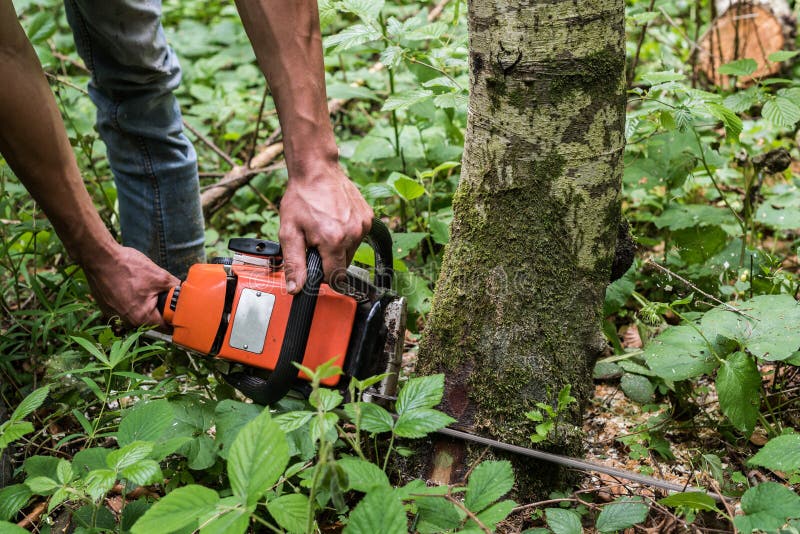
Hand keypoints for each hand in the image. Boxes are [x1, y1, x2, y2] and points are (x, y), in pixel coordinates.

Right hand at [82, 244, 179, 326]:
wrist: (99, 257)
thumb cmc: (128, 267)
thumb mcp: (160, 276)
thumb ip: (175, 287)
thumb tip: (185, 292)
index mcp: (141, 317)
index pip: (164, 327)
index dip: (174, 320)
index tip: (179, 313)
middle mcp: (126, 321)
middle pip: (151, 321)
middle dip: (159, 309)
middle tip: (162, 295)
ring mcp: (114, 315)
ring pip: (137, 313)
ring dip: (144, 304)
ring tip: (144, 287)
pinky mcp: (107, 307)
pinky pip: (124, 307)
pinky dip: (130, 300)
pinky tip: (131, 286)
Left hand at [278, 164, 372, 292]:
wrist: (316, 170)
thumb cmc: (301, 197)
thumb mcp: (289, 232)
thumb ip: (294, 264)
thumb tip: (296, 289)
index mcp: (334, 241)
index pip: (335, 277)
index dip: (323, 277)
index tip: (315, 268)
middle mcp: (353, 234)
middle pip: (343, 265)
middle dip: (329, 259)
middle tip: (315, 241)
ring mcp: (363, 225)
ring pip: (351, 251)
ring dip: (338, 247)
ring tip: (324, 229)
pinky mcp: (368, 217)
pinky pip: (358, 237)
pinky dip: (347, 234)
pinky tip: (335, 221)